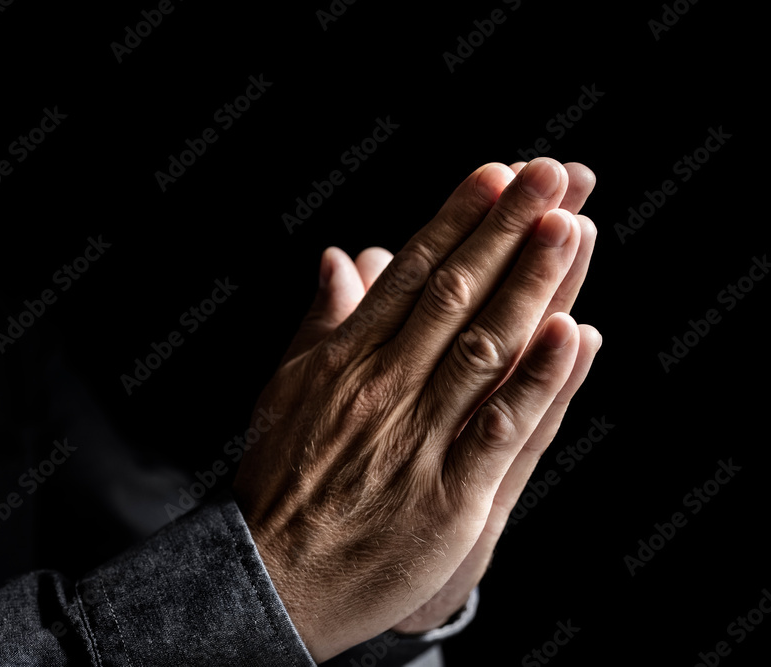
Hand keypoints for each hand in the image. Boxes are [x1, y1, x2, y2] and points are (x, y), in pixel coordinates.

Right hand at [233, 158, 601, 660]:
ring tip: (568, 225)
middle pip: (455, 295)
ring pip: (484, 348)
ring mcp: (418, 438)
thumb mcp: (285, 388)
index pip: (411, 274)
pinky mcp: (450, 495)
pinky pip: (500, 429)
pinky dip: (539, 380)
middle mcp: (384, 387)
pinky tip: (575, 332)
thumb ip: (321, 321)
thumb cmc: (279, 480)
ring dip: (530, 284)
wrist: (271, 575)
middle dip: (506, 230)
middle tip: (551, 174)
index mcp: (346, 359)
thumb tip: (343, 256)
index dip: (457, 221)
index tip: (496, 174)